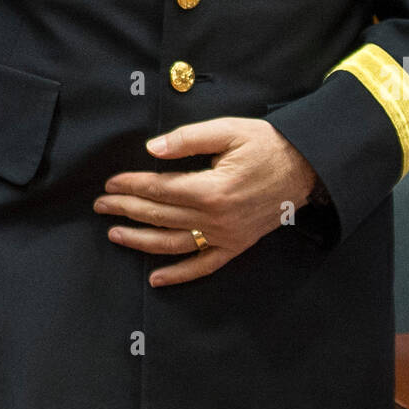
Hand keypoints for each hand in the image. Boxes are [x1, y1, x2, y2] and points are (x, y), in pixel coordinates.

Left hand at [94, 117, 317, 286]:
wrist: (306, 167)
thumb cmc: (267, 144)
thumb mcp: (229, 131)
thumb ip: (188, 139)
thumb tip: (152, 149)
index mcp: (212, 188)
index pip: (161, 189)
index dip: (133, 185)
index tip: (111, 183)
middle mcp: (217, 218)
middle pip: (162, 216)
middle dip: (127, 209)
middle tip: (101, 205)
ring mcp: (227, 237)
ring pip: (174, 244)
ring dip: (141, 240)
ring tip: (115, 234)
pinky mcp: (237, 247)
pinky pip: (203, 266)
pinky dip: (179, 275)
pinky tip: (156, 278)